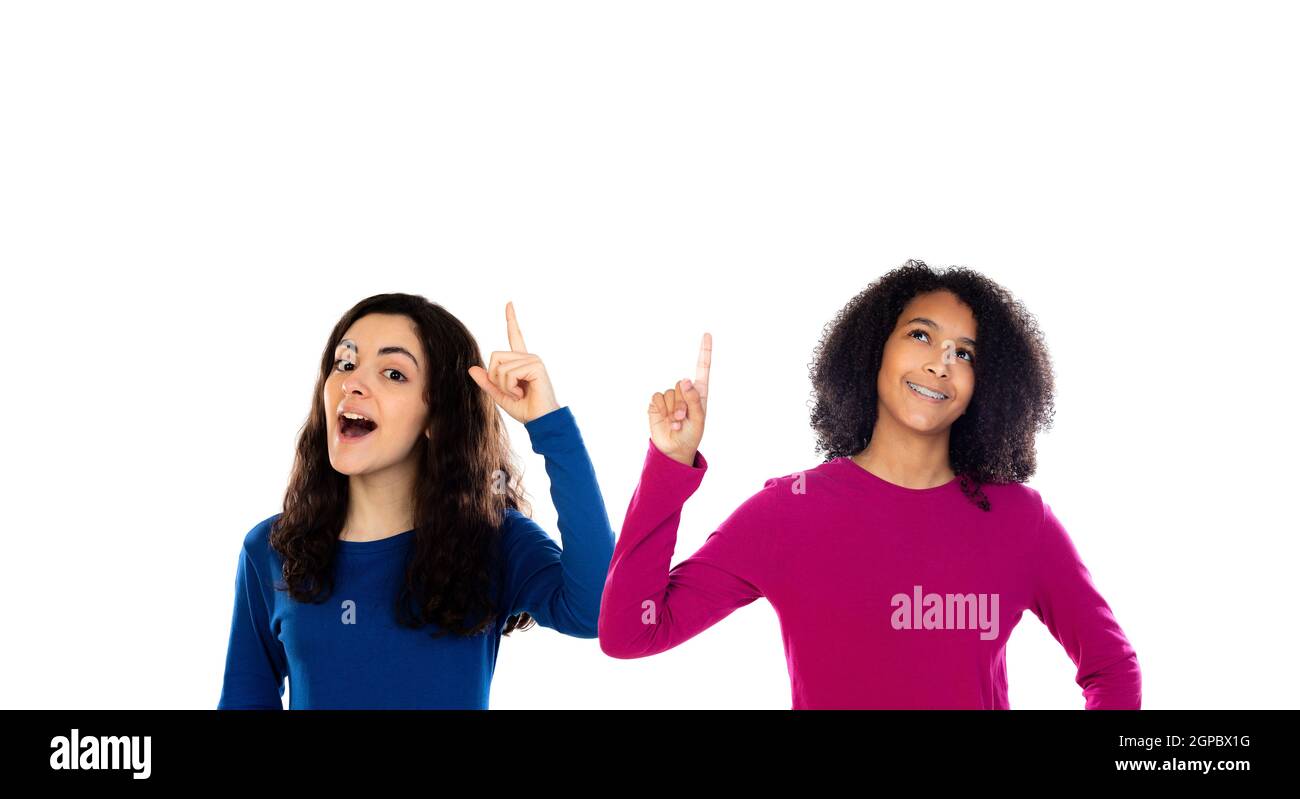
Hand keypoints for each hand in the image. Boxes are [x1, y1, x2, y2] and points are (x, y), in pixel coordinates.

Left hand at [468, 301, 560, 423]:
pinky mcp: (535, 366)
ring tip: (518, 393)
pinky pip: (508, 373)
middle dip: (495, 378)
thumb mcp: (499, 394)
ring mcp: (532, 359)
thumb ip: (486, 381)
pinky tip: (522, 393)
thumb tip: (471, 368)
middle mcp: (528, 356)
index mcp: (520, 361)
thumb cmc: (524, 408)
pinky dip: (510, 387)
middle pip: (494, 356)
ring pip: (500, 367)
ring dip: (504, 385)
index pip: (515, 335)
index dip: (511, 319)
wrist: (540, 421)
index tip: (509, 303)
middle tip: (512, 391)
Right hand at [648, 332, 710, 466]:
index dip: (704, 351)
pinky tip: (666, 421)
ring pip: (670, 392)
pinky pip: (658, 397)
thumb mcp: (698, 419)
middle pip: (683, 384)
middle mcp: (684, 392)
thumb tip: (685, 379)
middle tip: (684, 419)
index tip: (707, 334)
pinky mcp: (656, 403)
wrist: (674, 449)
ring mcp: (670, 397)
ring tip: (676, 423)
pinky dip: (662, 409)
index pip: (702, 368)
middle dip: (684, 403)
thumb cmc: (691, 435)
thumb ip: (694, 399)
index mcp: (699, 393)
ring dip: (673, 410)